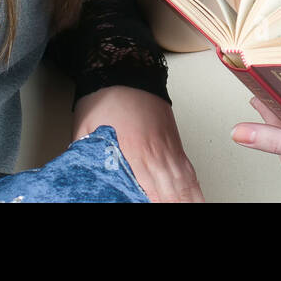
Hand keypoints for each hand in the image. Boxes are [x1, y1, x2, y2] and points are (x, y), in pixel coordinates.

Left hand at [72, 86, 204, 201]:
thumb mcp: (85, 133)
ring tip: (195, 209)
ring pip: (184, 182)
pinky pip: (188, 169)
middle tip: (180, 213)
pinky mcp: (174, 141)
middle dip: (176, 205)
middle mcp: (156, 152)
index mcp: (133, 152)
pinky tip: (195, 195)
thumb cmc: (104, 98)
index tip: (156, 208)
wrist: (125, 66)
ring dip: (189, 199)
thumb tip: (89, 180)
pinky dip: (193, 186)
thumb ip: (89, 160)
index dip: (157, 204)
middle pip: (173, 192)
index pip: (150, 192)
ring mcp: (168, 147)